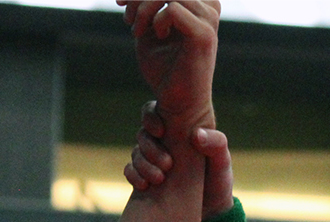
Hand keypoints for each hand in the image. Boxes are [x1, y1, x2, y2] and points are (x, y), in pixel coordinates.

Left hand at [118, 1, 219, 131]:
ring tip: (138, 31)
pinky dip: (156, 21)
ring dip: (145, 9)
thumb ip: (145, 9)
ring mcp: (208, 20)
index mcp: (199, 4)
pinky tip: (156, 37)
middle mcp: (208, 7)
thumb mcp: (149, 31)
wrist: (176, 103)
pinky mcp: (203, 35)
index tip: (121, 1)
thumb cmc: (164, 69)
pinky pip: (172, 10)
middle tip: (128, 19)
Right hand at [126, 108, 235, 219]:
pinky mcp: (145, 178)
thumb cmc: (218, 182)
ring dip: (143, 164)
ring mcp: (152, 161)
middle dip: (150, 148)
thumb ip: (216, 144)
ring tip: (159, 179)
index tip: (161, 131)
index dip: (151, 116)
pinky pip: (130, 171)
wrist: (210, 213)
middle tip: (167, 164)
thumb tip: (196, 134)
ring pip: (135, 153)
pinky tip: (144, 186)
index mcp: (179, 130)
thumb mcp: (222, 162)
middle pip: (143, 134)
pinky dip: (133, 176)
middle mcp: (163, 142)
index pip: (155, 111)